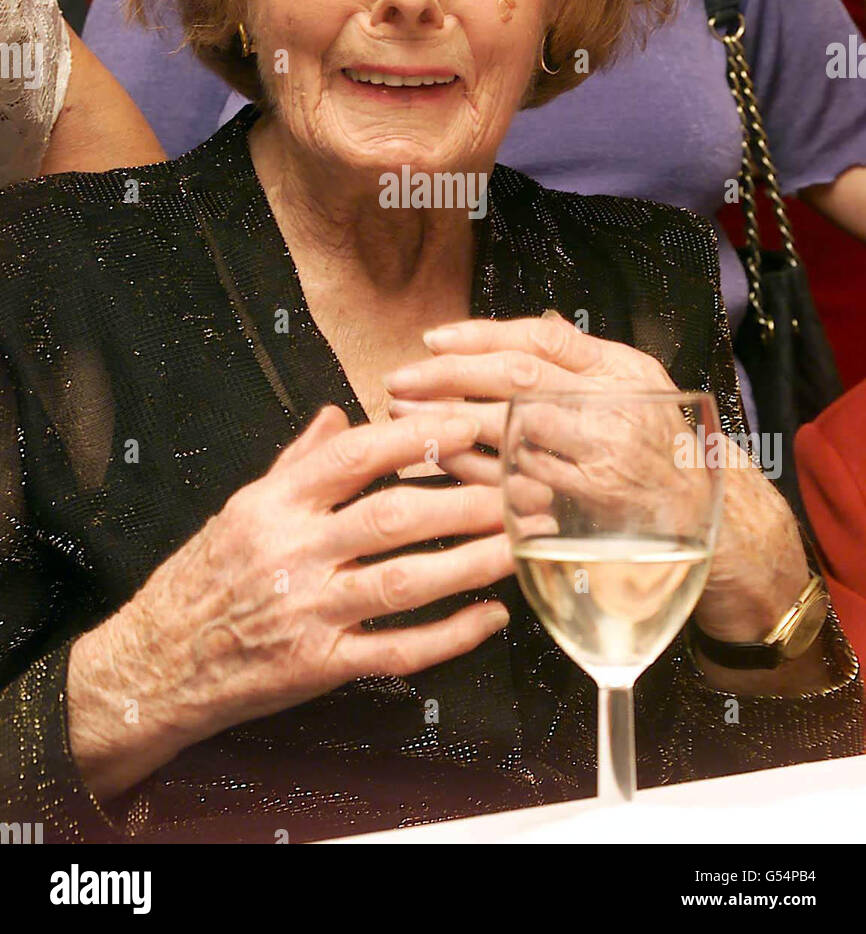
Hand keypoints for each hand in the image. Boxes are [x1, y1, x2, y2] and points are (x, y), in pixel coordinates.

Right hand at [68, 406, 513, 801]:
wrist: (155, 664)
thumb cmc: (204, 578)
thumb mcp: (241, 507)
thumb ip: (297, 461)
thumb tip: (338, 415)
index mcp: (274, 504)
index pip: (355, 455)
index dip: (417, 435)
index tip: (468, 422)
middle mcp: (292, 552)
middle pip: (393, 516)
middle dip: (464, 500)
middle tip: (517, 489)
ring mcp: (307, 613)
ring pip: (403, 583)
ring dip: (469, 563)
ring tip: (517, 544)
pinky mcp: (318, 667)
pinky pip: (396, 651)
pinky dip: (449, 636)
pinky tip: (489, 617)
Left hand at [385, 313, 809, 643]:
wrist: (714, 519)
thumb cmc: (664, 448)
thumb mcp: (638, 388)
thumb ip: (585, 360)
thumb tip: (534, 325)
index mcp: (621, 369)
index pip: (541, 340)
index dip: (481, 336)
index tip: (431, 339)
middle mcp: (613, 406)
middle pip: (517, 379)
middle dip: (450, 377)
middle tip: (400, 380)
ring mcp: (602, 456)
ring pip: (509, 432)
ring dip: (449, 424)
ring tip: (405, 418)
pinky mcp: (588, 503)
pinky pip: (517, 482)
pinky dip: (473, 471)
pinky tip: (439, 463)